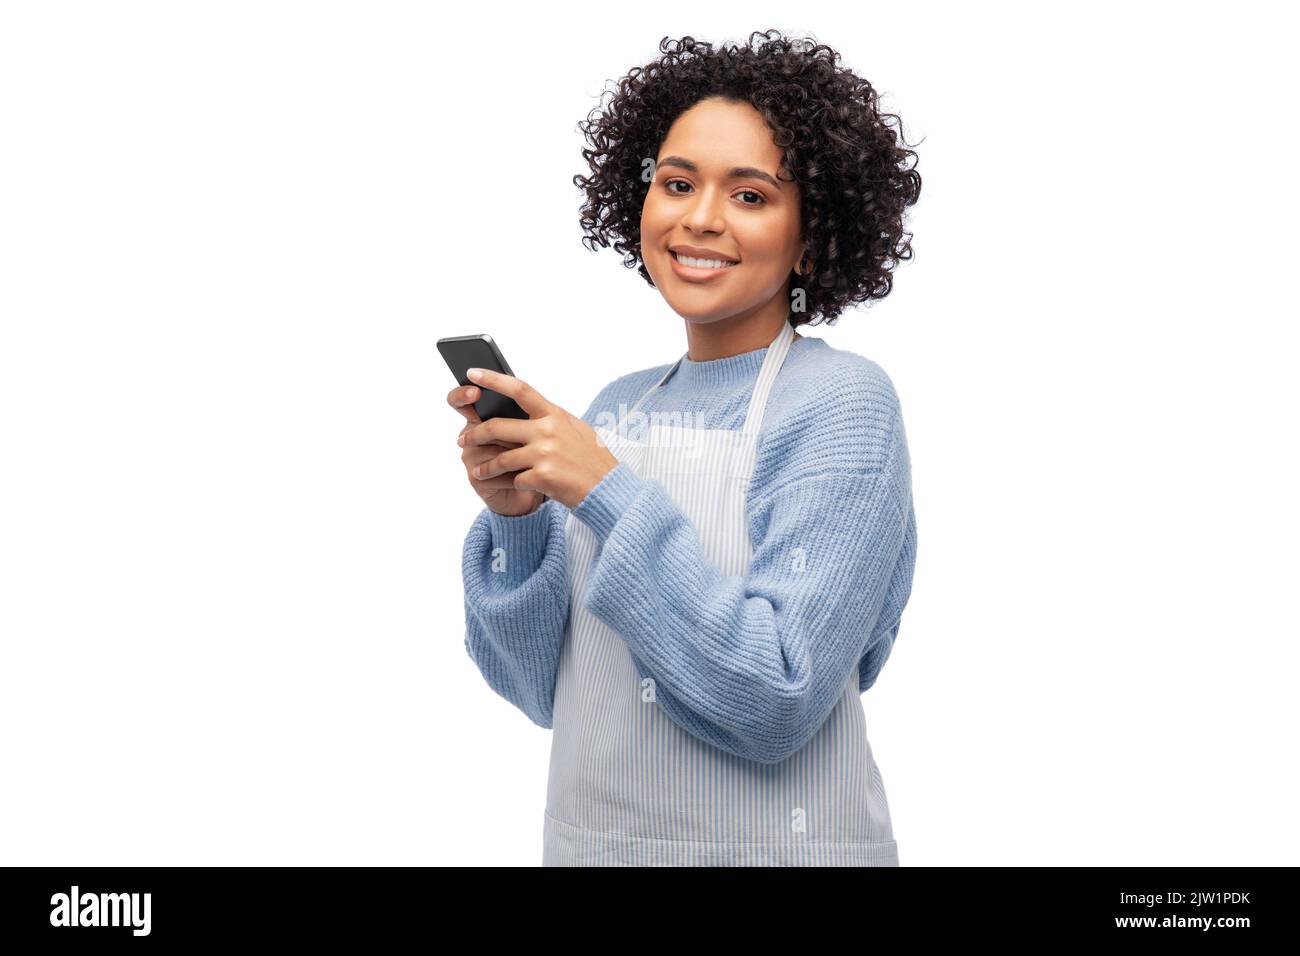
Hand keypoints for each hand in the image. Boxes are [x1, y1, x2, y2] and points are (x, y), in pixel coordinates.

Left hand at [457, 367, 618, 510]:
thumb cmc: (592, 459)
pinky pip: (513, 480)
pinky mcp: (542, 478)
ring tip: (478, 471)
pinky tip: (504, 486)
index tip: (472, 373)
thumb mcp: (576, 429)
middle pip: (498, 426)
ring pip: (500, 458)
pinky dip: (506, 484)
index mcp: (554, 415)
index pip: (519, 389)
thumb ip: (551, 418)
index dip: (493, 379)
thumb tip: (526, 407)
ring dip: (485, 467)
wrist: (608, 490)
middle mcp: (548, 431)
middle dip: (475, 434)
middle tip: (463, 439)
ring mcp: (544, 455)